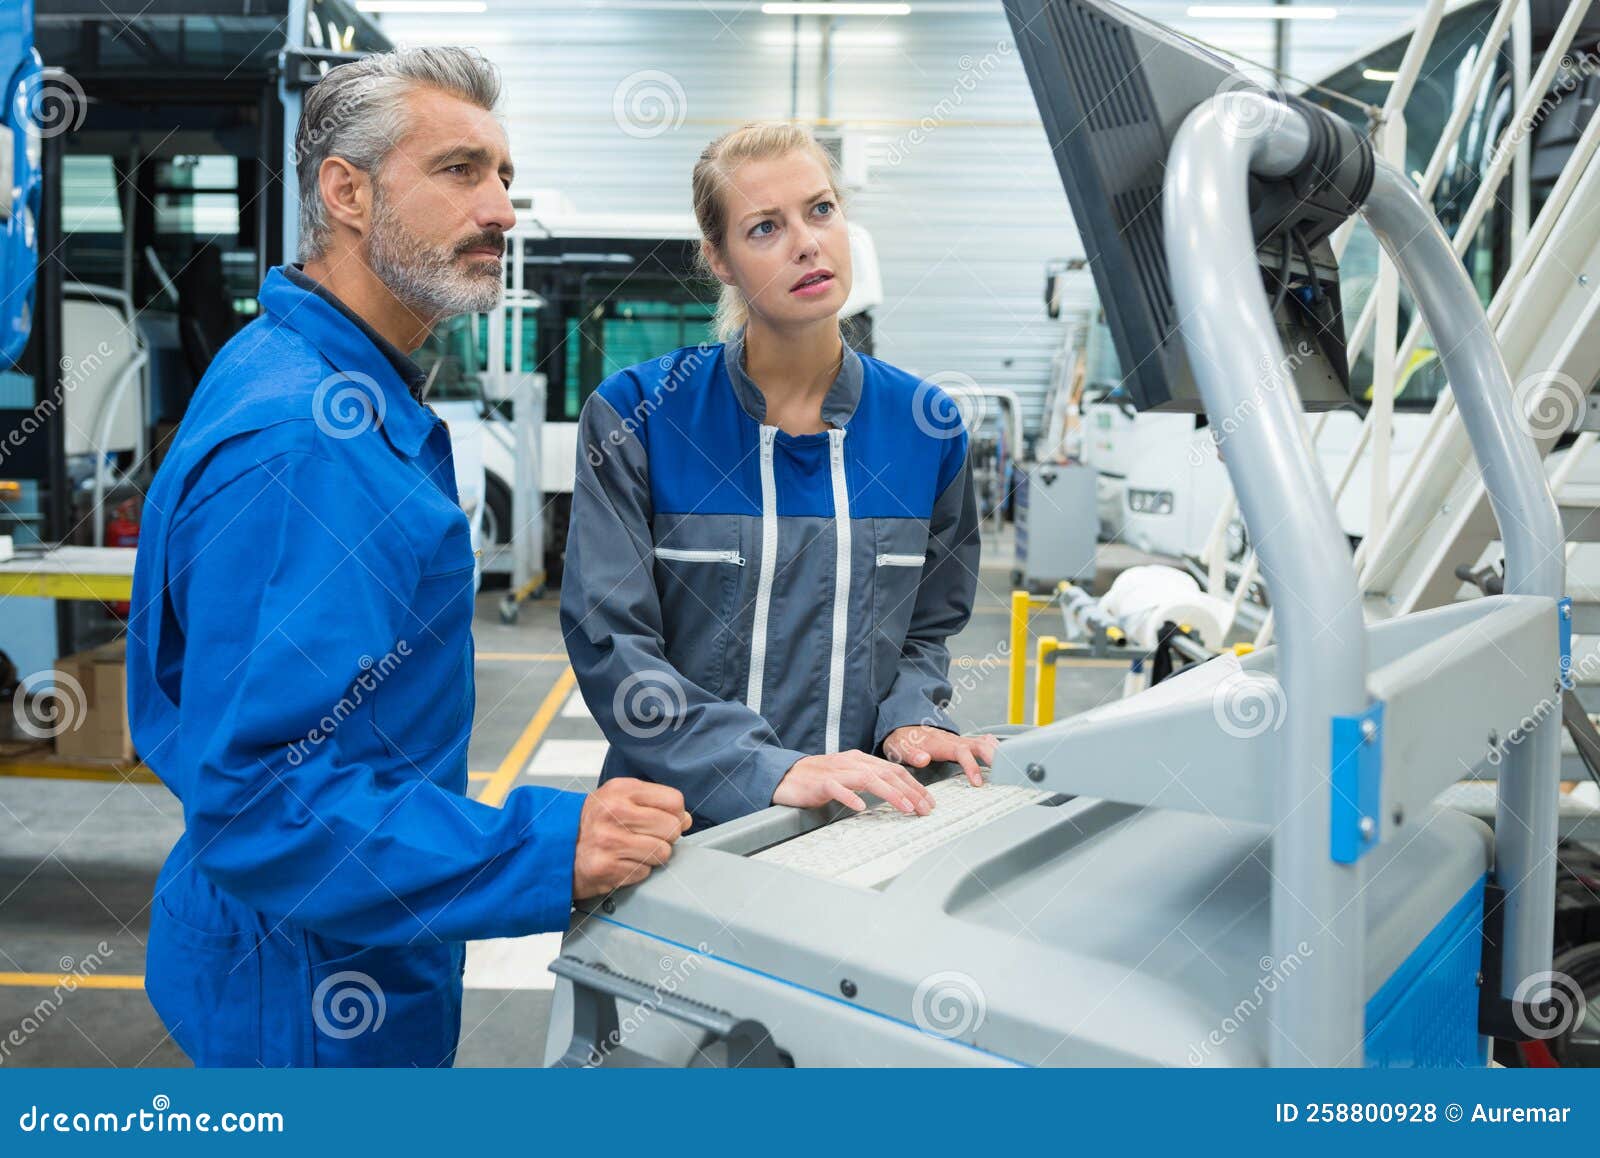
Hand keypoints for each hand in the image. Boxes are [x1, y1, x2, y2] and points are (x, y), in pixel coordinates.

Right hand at [572, 778, 691, 899]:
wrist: (554, 846)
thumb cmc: (589, 822)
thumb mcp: (617, 798)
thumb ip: (653, 803)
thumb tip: (685, 819)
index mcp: (621, 790)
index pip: (674, 801)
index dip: (676, 814)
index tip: (666, 819)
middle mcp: (614, 813)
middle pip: (672, 828)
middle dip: (666, 837)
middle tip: (648, 837)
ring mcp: (610, 841)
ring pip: (662, 853)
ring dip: (652, 857)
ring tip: (633, 851)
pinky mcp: (606, 868)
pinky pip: (644, 872)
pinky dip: (636, 871)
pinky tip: (620, 862)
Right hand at [772, 750, 934, 814]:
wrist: (786, 775)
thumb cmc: (817, 779)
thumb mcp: (848, 776)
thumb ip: (869, 780)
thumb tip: (896, 792)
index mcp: (860, 760)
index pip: (894, 770)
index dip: (914, 785)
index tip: (928, 801)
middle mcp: (851, 762)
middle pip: (887, 773)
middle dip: (910, 791)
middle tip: (925, 808)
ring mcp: (836, 772)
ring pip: (868, 778)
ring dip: (890, 793)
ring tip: (905, 807)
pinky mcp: (821, 783)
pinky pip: (838, 789)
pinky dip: (850, 797)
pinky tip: (861, 807)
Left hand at [883, 726, 998, 787]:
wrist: (904, 728)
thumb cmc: (904, 740)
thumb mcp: (899, 747)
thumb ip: (911, 753)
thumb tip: (923, 759)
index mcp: (941, 744)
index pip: (962, 753)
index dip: (972, 766)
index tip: (978, 782)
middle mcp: (954, 740)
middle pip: (980, 745)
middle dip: (994, 758)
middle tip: (1003, 775)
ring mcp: (961, 741)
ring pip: (985, 743)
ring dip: (998, 753)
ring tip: (1009, 769)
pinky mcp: (964, 743)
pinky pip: (984, 742)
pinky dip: (995, 747)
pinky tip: (1002, 756)